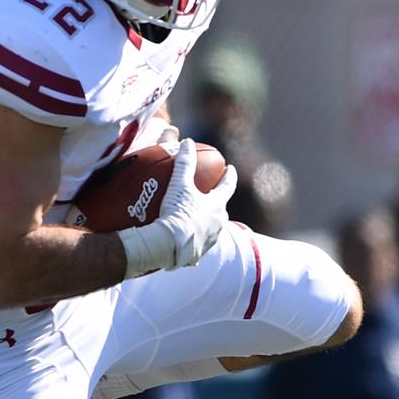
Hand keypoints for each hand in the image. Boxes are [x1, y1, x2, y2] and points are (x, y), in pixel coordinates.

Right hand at [121, 139, 239, 278]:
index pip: (228, 186)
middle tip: (212, 195)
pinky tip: (183, 242)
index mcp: (217, 205)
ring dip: (206, 223)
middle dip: (218, 202)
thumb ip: (184, 163)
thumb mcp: (179, 184)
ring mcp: (209, 241)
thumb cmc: (177, 213)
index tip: (230, 168)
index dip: (229, 176)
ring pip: (211, 229)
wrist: (167, 246)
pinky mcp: (196, 256)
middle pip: (221, 209)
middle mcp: (218, 224)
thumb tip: (187, 142)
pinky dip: (191, 241)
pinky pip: (196, 246)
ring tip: (197, 219)